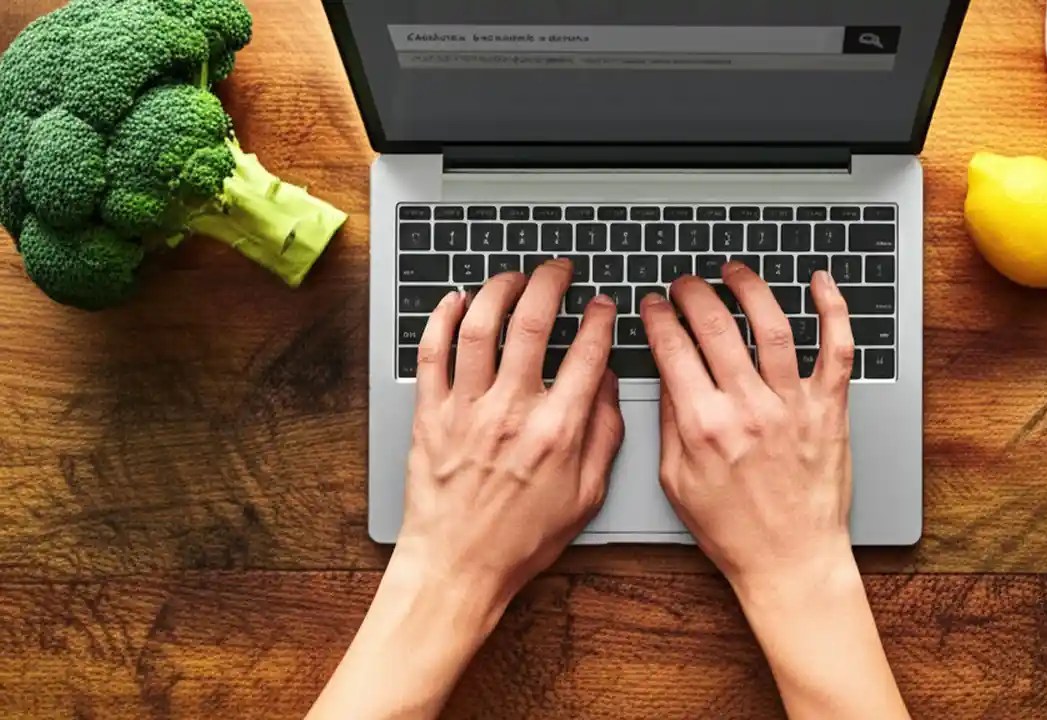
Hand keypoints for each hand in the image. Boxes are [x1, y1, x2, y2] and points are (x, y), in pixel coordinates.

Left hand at [309, 260, 623, 719]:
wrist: (458, 567)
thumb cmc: (521, 541)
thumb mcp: (586, 497)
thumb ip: (604, 436)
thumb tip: (608, 387)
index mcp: (557, 431)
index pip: (586, 353)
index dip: (599, 319)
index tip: (602, 305)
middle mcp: (512, 411)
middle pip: (533, 322)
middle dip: (551, 282)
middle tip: (558, 269)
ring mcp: (467, 409)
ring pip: (481, 326)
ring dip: (499, 289)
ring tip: (513, 277)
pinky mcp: (431, 415)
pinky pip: (432, 353)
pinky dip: (442, 319)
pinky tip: (456, 300)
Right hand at [640, 263, 855, 590]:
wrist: (791, 560)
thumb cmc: (733, 530)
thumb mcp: (677, 481)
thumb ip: (669, 422)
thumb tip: (667, 372)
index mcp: (704, 426)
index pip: (672, 348)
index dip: (656, 317)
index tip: (651, 305)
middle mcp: (748, 408)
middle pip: (714, 325)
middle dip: (691, 293)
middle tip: (684, 285)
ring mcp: (793, 406)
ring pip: (771, 325)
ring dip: (748, 287)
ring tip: (734, 272)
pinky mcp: (829, 410)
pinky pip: (837, 349)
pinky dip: (832, 309)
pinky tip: (819, 283)